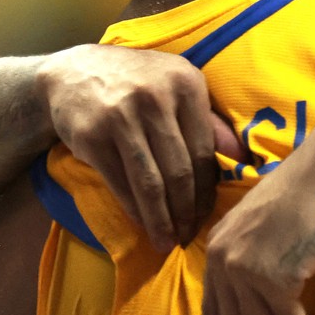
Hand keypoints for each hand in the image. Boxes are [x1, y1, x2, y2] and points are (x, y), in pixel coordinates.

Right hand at [35, 44, 246, 251]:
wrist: (72, 72)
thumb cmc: (136, 84)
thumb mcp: (176, 87)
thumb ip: (208, 121)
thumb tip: (243, 158)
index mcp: (186, 83)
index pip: (205, 150)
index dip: (207, 190)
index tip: (207, 216)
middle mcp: (156, 97)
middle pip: (179, 170)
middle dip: (186, 212)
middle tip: (188, 236)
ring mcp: (121, 116)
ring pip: (150, 183)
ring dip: (161, 220)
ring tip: (168, 241)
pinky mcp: (92, 136)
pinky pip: (120, 184)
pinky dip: (134, 210)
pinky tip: (143, 224)